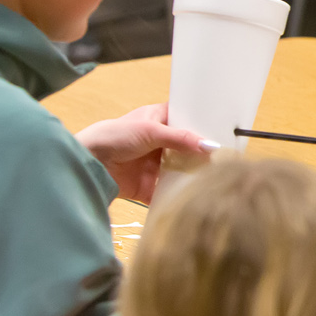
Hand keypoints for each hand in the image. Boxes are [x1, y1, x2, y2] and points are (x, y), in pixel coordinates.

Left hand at [74, 103, 215, 203]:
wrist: (87, 163)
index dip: (205, 125)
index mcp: (160, 120)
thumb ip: (181, 139)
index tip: (227, 131)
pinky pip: (169, 192)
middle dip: (203, 154)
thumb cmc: (114, 136)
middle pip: (188, 148)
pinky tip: (199, 196)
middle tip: (228, 158)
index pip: (188, 120)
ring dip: (194, 175)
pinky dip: (181, 195)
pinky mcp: (150, 186)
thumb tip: (211, 146)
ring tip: (220, 178)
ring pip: (182, 170)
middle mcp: (161, 142)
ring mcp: (156, 165)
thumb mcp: (150, 130)